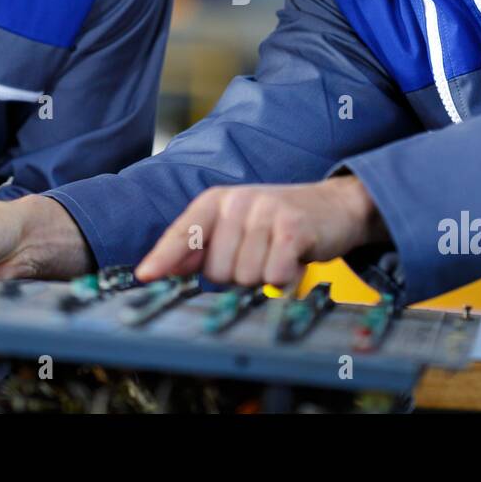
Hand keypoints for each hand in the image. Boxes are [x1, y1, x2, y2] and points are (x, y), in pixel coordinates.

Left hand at [135, 175, 386, 287]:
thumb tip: (158, 269)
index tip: (146, 276)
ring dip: (263, 279)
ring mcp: (266, 212)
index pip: (183, 232)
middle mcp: (237, 202)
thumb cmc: (279, 222)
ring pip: (245, 276)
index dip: (163, 257)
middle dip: (236, 278)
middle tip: (258, 259)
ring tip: (277, 257)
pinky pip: (274, 274)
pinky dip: (284, 280)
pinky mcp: (294, 227)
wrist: (335, 205)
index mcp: (216, 201)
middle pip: (216, 270)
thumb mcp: (236, 227)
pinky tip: (293, 263)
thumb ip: (200, 247)